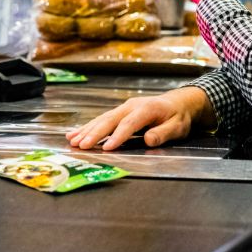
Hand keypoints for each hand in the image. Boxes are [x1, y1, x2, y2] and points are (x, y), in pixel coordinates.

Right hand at [66, 87, 216, 150]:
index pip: (130, 124)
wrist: (177, 103)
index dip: (118, 136)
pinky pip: (101, 119)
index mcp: (146, 109)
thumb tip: (149, 140)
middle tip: (82, 145)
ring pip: (102, 119)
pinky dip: (87, 127)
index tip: (107, 148)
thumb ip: (163, 133)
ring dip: (87, 130)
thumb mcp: (177, 127)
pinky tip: (74, 134)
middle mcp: (131, 106)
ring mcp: (123, 108)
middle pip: (110, 120)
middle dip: (95, 133)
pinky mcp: (118, 112)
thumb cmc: (178, 117)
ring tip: (73, 141)